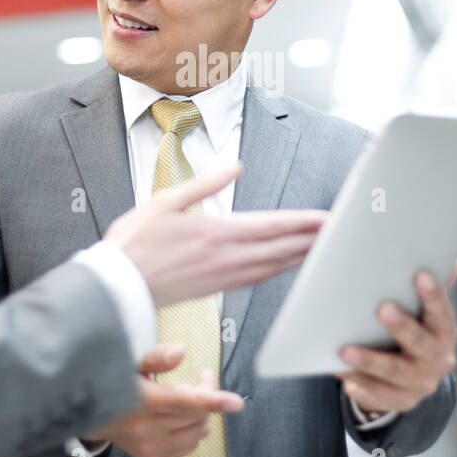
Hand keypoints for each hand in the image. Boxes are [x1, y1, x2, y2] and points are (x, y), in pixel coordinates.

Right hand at [86, 344, 243, 456]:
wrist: (94, 417)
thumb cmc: (116, 383)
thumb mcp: (131, 363)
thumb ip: (157, 358)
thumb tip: (181, 352)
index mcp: (140, 401)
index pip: (182, 402)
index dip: (211, 400)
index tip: (236, 402)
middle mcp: (144, 429)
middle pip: (197, 414)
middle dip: (207, 393)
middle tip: (201, 377)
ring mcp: (149, 447)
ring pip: (198, 431)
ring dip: (201, 413)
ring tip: (187, 397)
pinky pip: (191, 445)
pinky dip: (192, 429)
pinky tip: (179, 416)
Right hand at [105, 161, 326, 307]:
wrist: (116, 287)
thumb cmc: (134, 243)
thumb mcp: (165, 201)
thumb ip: (205, 184)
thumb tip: (234, 166)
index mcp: (216, 233)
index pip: (272, 226)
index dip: (303, 222)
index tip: (327, 219)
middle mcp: (226, 258)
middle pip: (281, 249)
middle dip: (312, 240)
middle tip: (339, 234)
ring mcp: (222, 277)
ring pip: (273, 267)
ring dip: (300, 257)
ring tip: (321, 248)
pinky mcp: (215, 289)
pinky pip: (256, 279)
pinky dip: (278, 271)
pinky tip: (286, 266)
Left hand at [335, 260, 456, 413]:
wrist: (412, 381)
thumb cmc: (414, 333)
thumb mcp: (424, 315)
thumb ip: (431, 292)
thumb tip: (453, 261)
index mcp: (445, 333)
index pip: (442, 313)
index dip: (433, 295)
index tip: (420, 275)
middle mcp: (439, 360)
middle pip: (420, 342)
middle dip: (401, 326)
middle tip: (382, 308)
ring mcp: (421, 383)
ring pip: (394, 371)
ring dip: (370, 360)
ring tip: (345, 351)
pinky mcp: (401, 401)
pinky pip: (377, 392)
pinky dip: (357, 381)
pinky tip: (337, 368)